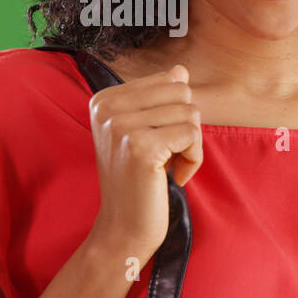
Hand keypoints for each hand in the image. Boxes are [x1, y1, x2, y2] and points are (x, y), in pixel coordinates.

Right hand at [86, 64, 202, 260]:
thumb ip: (158, 99)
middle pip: (181, 92)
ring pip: (190, 112)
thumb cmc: (137, 181)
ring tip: (169, 166)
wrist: (122, 228)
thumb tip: (180, 70)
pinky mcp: (141, 147)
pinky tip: (175, 176)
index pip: (167, 80)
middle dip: (186, 125)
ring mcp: (122, 126)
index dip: (175, 113)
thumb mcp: (143, 132)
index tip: (158, 141)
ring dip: (191, 144)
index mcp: (104, 99)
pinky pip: (192, 134)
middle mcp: (107, 108)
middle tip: (168, 154)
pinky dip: (193, 158)